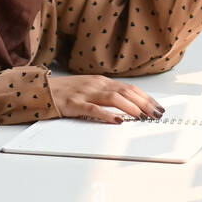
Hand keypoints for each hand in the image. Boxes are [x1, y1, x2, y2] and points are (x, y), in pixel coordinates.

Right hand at [47, 75, 164, 122]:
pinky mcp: (74, 103)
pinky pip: (93, 109)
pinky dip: (107, 115)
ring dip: (130, 107)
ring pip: (113, 97)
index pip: (130, 88)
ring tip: (142, 116)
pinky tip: (117, 120)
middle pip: (126, 92)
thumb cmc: (68, 92)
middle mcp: (97, 84)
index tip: (158, 107)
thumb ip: (107, 93)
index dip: (146, 98)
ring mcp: (86, 93)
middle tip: (157, 114)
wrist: (43, 90)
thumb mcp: (90, 88)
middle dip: (144, 103)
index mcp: (102, 81)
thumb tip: (130, 105)